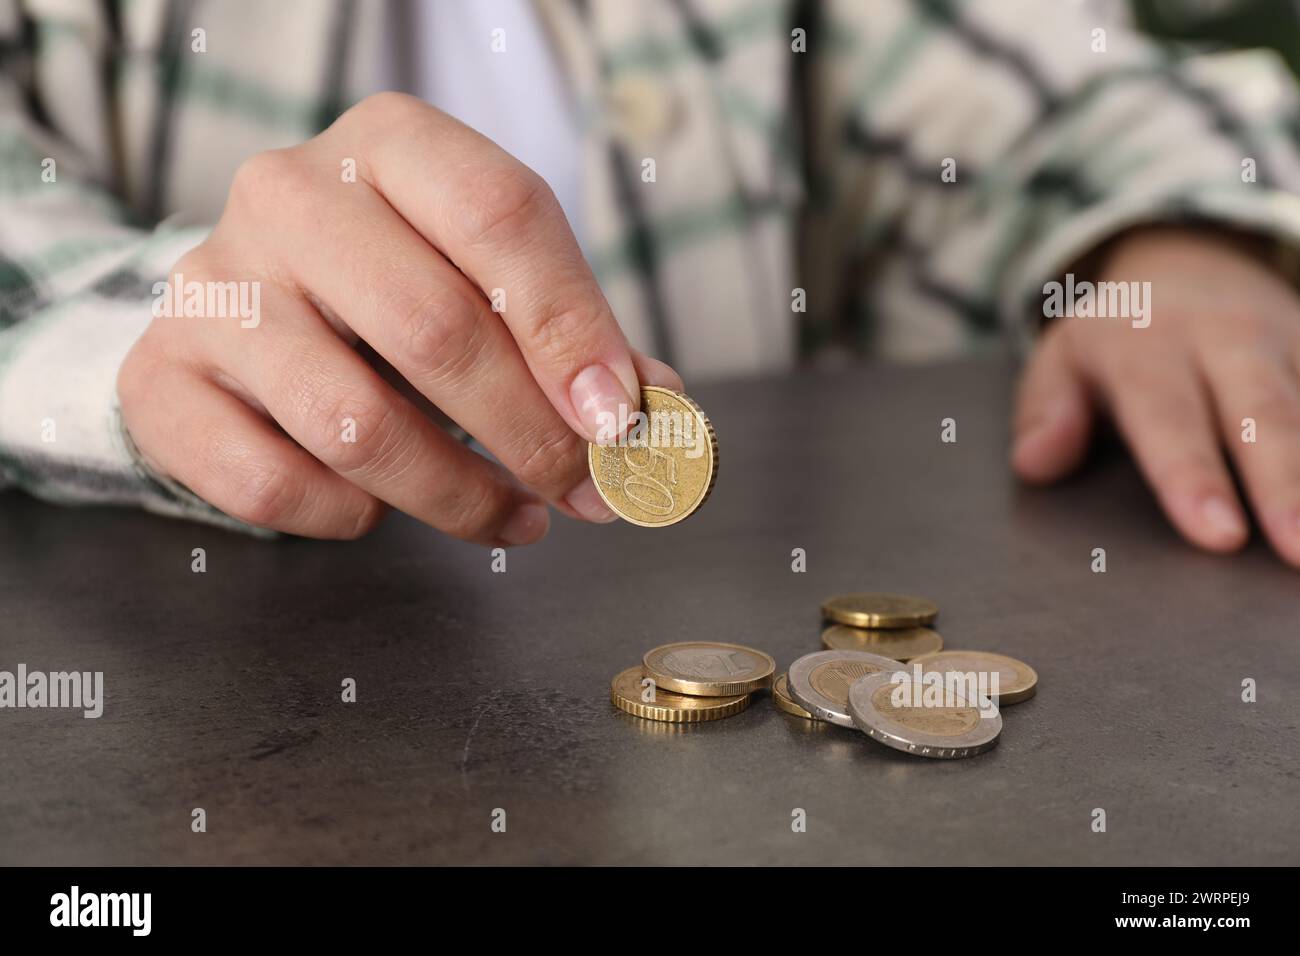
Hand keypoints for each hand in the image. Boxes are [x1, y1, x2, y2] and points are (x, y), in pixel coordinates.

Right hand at [119, 93, 679, 542]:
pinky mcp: (162, 377)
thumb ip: (575, 336)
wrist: (247, 302)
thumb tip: (658, 418)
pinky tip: (380, 509)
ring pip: (352, 423)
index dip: (572, 329)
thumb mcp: (490, 276)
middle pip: (434, 326)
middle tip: (584, 492)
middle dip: (530, 435)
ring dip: (455, 495)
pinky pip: (267, 482)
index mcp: (391, 144)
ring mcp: (213, 286)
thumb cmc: (397, 286)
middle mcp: (289, 195)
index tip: (621, 422)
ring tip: (512, 516)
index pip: (500, 216)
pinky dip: (345, 517)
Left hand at [1013, 226, 1299, 566]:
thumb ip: (1044, 410)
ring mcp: (1287, 341)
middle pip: (1262, 414)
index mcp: (1146, 346)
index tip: (1218, 536)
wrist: (1189, 260)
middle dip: (1283, 484)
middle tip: (1298, 551)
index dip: (1192, 477)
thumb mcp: (1062, 358)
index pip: (1168, 417)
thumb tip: (1036, 464)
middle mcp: (1226, 338)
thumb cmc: (1119, 336)